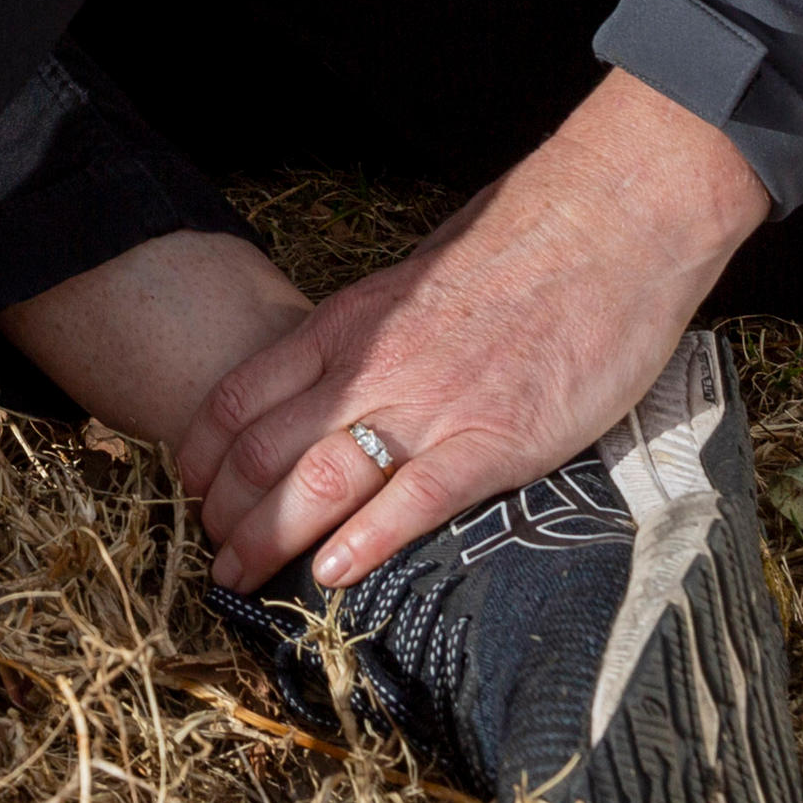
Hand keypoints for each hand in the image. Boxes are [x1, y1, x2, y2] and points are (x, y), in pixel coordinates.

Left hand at [176, 71, 768, 587]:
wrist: (608, 222)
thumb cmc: (521, 241)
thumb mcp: (416, 276)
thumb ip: (375, 329)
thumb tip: (348, 365)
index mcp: (347, 323)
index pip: (240, 395)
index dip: (205, 453)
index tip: (194, 488)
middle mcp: (371, 366)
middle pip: (263, 451)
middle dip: (226, 513)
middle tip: (213, 554)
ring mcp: (429, 406)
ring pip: (318, 482)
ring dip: (269, 539)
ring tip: (241, 580)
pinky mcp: (494, 441)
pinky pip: (412, 502)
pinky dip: (363, 544)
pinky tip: (330, 576)